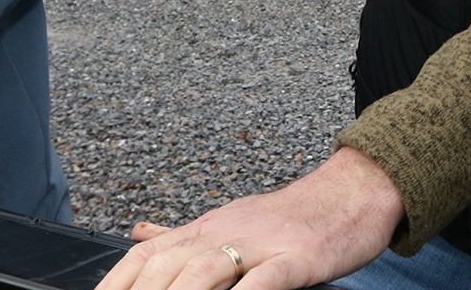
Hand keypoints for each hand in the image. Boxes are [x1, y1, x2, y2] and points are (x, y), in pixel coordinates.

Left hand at [96, 146, 401, 289]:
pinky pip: (266, 279)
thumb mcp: (233, 217)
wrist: (354, 189)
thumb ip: (184, 231)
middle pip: (168, 268)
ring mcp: (263, 244)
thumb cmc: (294, 214)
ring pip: (207, 270)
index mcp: (208, 227)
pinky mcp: (298, 256)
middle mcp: (227, 232)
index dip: (116, 286)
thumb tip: (137, 232)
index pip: (146, 256)